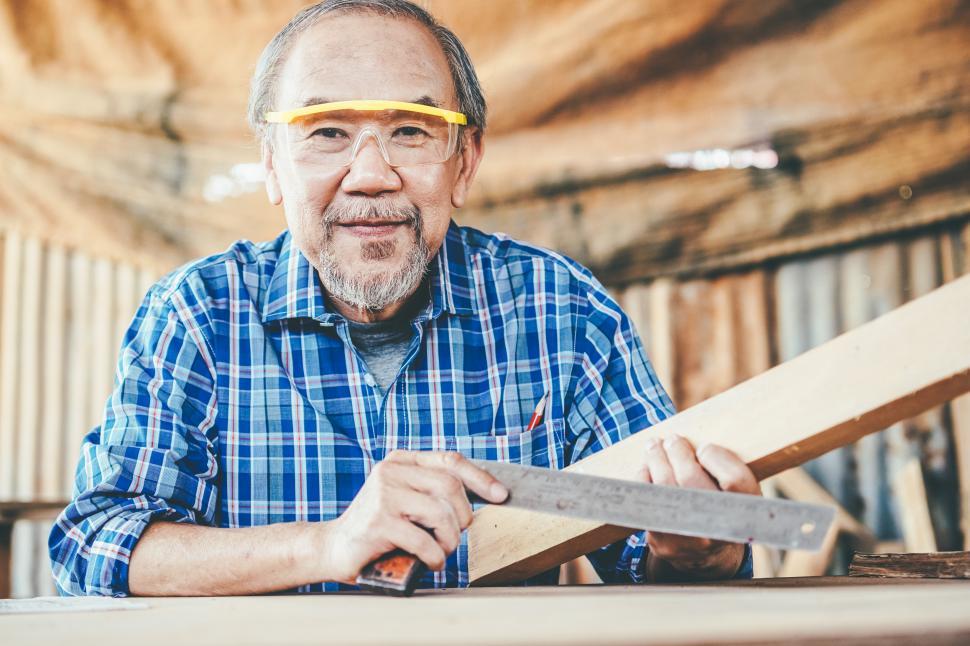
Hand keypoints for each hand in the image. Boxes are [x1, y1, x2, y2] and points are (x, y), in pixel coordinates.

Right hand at [314, 450, 508, 583]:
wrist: (333, 548)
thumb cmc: (378, 527)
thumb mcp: (405, 499)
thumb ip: (432, 491)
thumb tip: (485, 495)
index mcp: (400, 461)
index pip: (450, 460)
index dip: (480, 477)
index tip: (501, 495)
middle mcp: (390, 471)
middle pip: (450, 487)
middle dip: (462, 517)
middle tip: (454, 537)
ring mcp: (383, 495)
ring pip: (441, 513)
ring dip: (449, 541)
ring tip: (441, 552)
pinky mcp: (379, 522)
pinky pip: (424, 540)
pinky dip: (434, 557)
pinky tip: (429, 562)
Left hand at [638, 434, 760, 580]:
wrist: (710, 557)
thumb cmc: (724, 509)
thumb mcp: (741, 492)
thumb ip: (728, 468)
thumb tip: (695, 445)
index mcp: (746, 514)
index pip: (734, 480)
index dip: (716, 456)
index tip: (704, 447)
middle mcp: (718, 531)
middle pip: (690, 480)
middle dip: (676, 452)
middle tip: (671, 439)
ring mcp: (688, 539)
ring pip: (663, 489)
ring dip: (655, 461)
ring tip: (654, 446)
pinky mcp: (662, 542)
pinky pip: (646, 502)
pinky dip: (644, 481)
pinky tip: (648, 469)